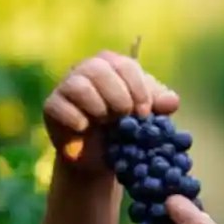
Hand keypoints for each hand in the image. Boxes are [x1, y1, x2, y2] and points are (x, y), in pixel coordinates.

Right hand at [42, 50, 179, 175]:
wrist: (102, 157)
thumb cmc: (128, 128)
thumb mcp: (148, 116)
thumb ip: (160, 105)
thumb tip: (172, 102)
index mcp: (114, 65)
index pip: (125, 65)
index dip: (138, 89)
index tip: (144, 113)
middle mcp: (88, 69)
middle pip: (99, 69)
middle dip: (118, 97)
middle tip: (125, 117)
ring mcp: (67, 86)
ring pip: (79, 85)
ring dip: (98, 106)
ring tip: (105, 121)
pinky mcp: (52, 106)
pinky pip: (59, 105)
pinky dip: (77, 119)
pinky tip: (85, 128)